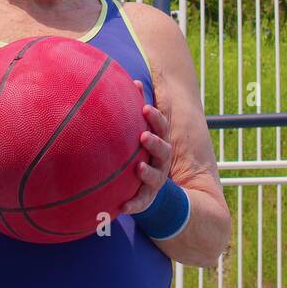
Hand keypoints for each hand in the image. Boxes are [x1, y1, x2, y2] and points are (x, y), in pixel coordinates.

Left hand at [122, 79, 174, 214]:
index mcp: (159, 143)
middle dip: (155, 143)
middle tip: (143, 136)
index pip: (162, 128)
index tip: (145, 108)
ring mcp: (155, 181)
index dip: (155, 118)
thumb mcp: (139, 134)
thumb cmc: (139, 153)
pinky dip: (133, 204)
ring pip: (156, 176)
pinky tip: (123, 207)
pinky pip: (140, 203)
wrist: (144, 187)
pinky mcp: (146, 198)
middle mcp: (160, 161)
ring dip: (148, 172)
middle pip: (164, 150)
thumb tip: (134, 81)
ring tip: (139, 167)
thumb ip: (136, 111)